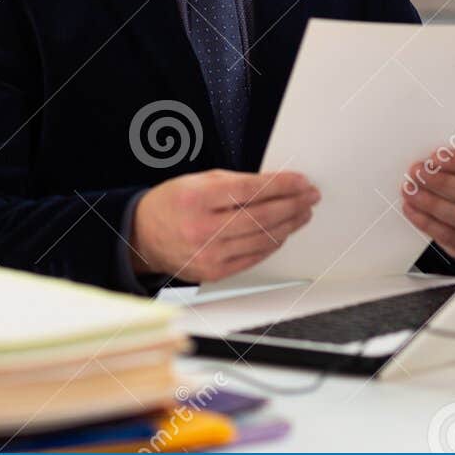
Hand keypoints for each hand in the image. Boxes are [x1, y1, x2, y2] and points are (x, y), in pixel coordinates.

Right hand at [130, 169, 318, 282]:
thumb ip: (237, 183)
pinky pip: (254, 257)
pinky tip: (282, 233)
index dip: (283, 185)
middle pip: (263, 216)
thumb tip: (277, 186)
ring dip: (289, 224)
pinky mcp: (214, 272)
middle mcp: (203, 228)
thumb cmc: (172, 204)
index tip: (301, 181)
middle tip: (310, 197)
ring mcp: (209, 254)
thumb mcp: (199, 181)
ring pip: (263, 239)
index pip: (253, 190)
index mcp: (198, 198)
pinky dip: (272, 243)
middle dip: (294, 204)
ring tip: (302, 213)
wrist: (143, 236)